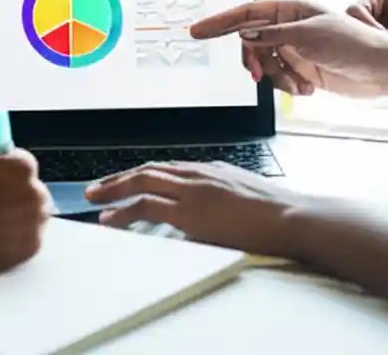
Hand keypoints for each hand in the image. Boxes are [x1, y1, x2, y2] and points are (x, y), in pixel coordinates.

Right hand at [0, 137, 52, 281]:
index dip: (6, 170)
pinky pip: (28, 238)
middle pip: (32, 190)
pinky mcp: (28, 249)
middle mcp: (35, 194)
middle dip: (15, 193)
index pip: (24, 163)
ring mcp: (33, 224)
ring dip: (18, 215)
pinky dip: (14, 238)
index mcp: (21, 167)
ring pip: (33, 214)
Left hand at [85, 161, 309, 257]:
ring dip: (114, 190)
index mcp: (212, 170)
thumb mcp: (247, 195)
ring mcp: (193, 190)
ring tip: (94, 199)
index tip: (126, 182)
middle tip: (96, 189)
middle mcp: (199, 174)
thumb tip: (213, 210)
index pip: (167, 168)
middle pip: (148, 170)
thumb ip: (225, 197)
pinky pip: (148, 206)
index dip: (142, 175)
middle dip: (119, 178)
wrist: (293, 218)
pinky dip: (125, 211)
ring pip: (142, 182)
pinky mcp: (190, 211)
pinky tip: (111, 219)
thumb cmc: (279, 214)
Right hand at [190, 0, 387, 97]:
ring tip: (297, 83)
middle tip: (257, 72)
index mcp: (292, 10)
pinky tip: (307, 89)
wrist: (379, 71)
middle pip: (252, 42)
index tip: (198, 30)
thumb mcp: (307, 36)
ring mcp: (296, 50)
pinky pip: (280, 79)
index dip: (221, 21)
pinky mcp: (302, 70)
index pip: (248, 13)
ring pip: (265, 64)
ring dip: (276, 77)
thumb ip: (272, 36)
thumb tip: (245, 35)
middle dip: (254, 60)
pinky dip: (288, 86)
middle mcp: (291, 28)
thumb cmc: (352, 44)